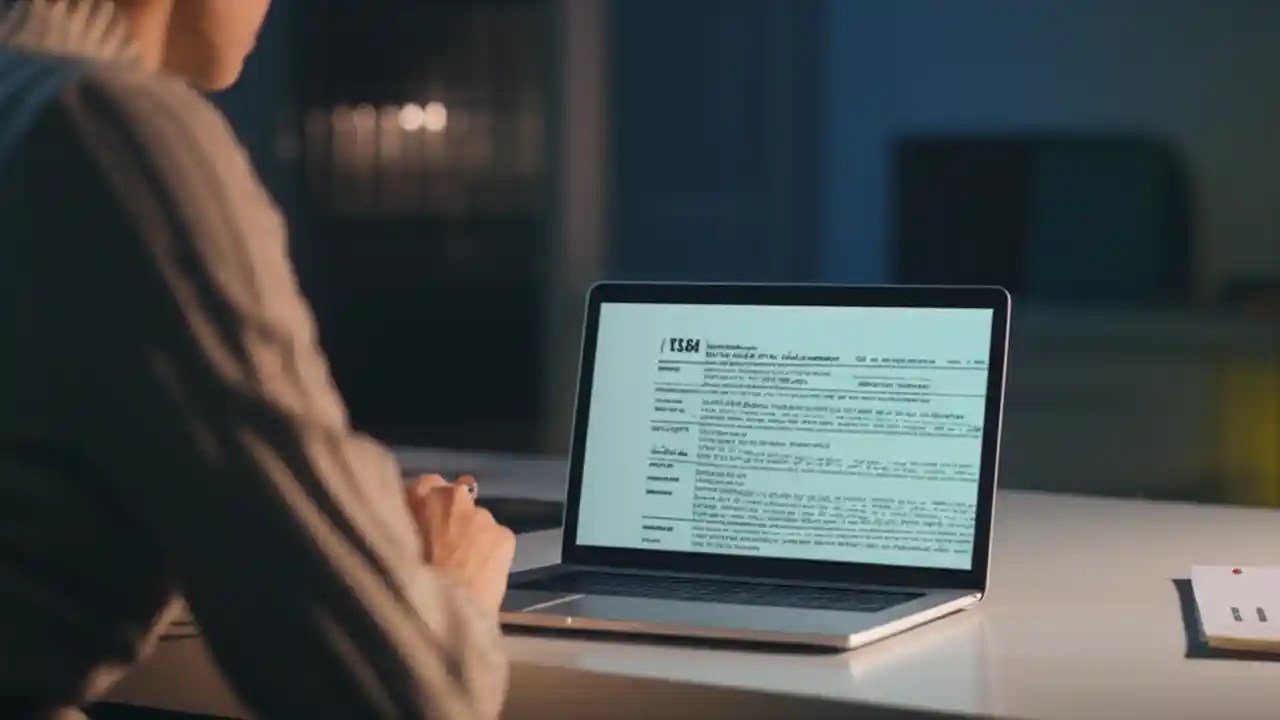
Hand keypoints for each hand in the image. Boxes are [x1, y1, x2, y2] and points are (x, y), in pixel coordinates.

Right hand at [405, 475, 515, 613]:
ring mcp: (484, 514)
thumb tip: (411, 523)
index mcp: (422, 495)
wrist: (445, 609)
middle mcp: (456, 495)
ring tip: (463, 564)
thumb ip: (405, 525)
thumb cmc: (409, 580)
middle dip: (451, 516)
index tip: (422, 523)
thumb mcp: (396, 546)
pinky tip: (481, 572)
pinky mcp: (504, 534)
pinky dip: (490, 550)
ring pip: (478, 520)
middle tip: (443, 545)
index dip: (424, 505)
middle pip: (455, 499)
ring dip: (472, 534)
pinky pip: (496, 538)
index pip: (425, 484)